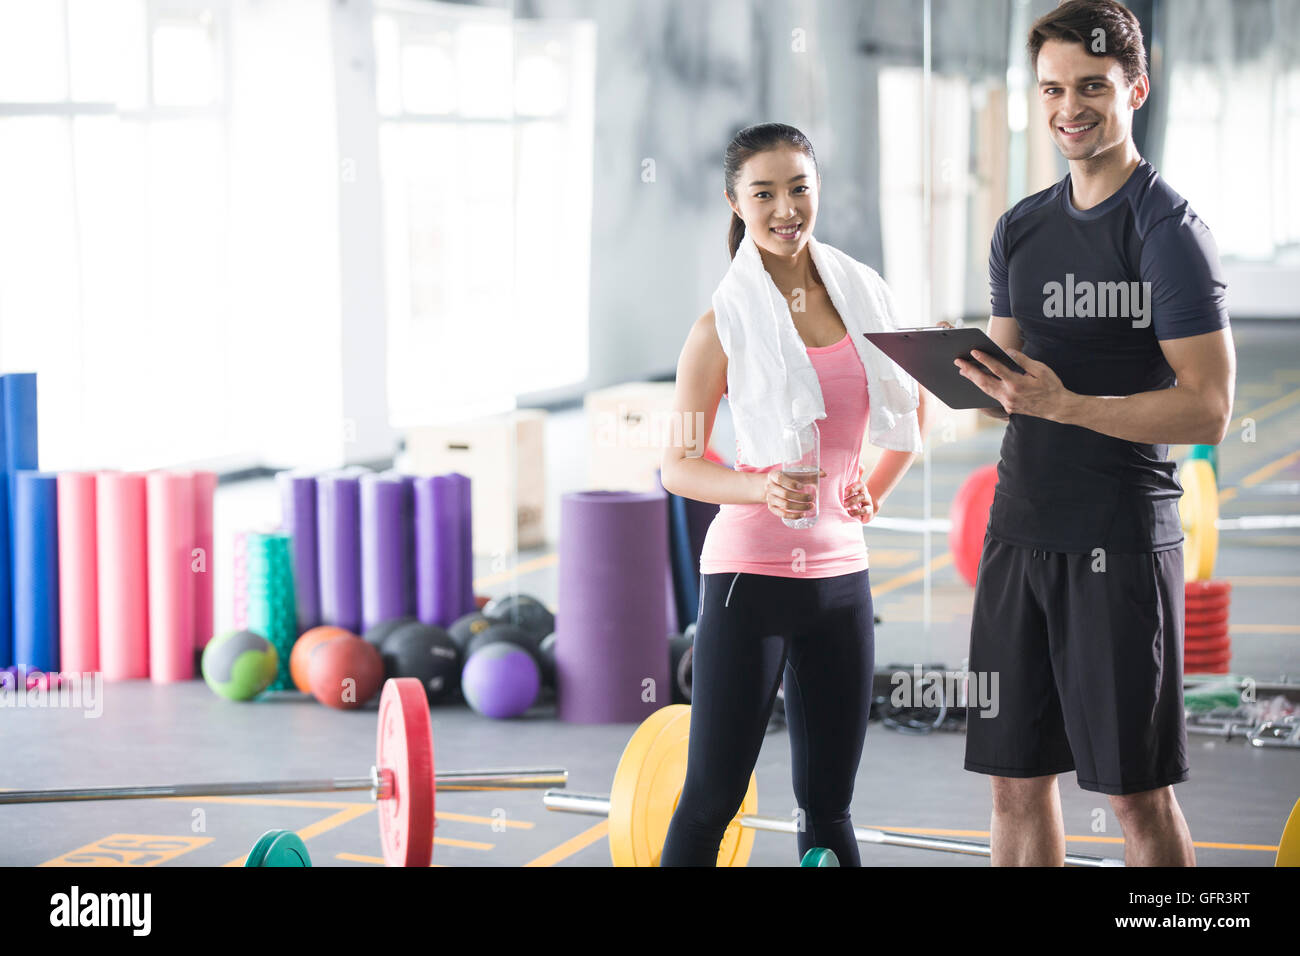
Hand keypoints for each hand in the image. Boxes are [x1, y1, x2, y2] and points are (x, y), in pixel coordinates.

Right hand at [764, 468, 824, 520]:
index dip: (791, 483)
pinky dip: (793, 516)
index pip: (780, 479)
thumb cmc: (786, 478)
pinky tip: (803, 515)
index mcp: (774, 475)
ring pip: (785, 505)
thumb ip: (809, 472)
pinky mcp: (771, 508)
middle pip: (785, 494)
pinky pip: (782, 514)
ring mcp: (770, 498)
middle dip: (800, 497)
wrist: (770, 485)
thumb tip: (824, 474)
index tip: (802, 486)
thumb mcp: (794, 473)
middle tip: (812, 498)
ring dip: (799, 507)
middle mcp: (770, 487)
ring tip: (811, 506)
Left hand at [842, 464, 875, 522]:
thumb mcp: (852, 488)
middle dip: (851, 494)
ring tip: (844, 506)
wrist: (865, 511)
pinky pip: (865, 510)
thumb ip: (854, 477)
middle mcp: (865, 493)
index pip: (859, 484)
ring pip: (862, 499)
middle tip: (842, 497)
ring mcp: (868, 502)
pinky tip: (849, 513)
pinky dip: (857, 511)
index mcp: (861, 487)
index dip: (852, 487)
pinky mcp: (869, 511)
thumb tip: (861, 465)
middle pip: (860, 491)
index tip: (843, 491)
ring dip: (852, 502)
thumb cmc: (855, 497)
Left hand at [954, 347, 1070, 420]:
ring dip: (973, 379)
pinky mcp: (1008, 407)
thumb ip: (1023, 360)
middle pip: (984, 381)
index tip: (974, 352)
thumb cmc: (1051, 387)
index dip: (984, 359)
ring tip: (963, 371)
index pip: (996, 369)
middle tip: (959, 362)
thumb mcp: (1041, 370)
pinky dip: (983, 387)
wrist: (1057, 407)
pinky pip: (992, 395)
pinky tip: (978, 381)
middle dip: (970, 371)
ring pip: (986, 390)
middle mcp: (1009, 395)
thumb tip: (1008, 351)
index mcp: (1017, 384)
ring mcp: (1007, 403)